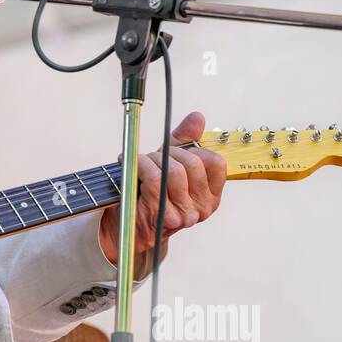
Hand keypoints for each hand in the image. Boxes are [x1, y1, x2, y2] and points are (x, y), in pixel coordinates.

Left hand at [98, 111, 225, 270]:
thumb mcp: (170, 164)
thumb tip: (198, 118)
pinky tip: (132, 165)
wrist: (124, 223)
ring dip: (152, 159)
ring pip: (174, 171)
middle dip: (169, 152)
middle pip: (193, 164)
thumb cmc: (149, 193)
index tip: (176, 151)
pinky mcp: (162, 215)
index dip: (195, 150)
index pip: (217, 163)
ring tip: (141, 162)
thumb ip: (185, 141)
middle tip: (153, 155)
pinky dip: (141, 166)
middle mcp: (202, 209)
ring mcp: (184, 216)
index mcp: (211, 197)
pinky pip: (155, 179)